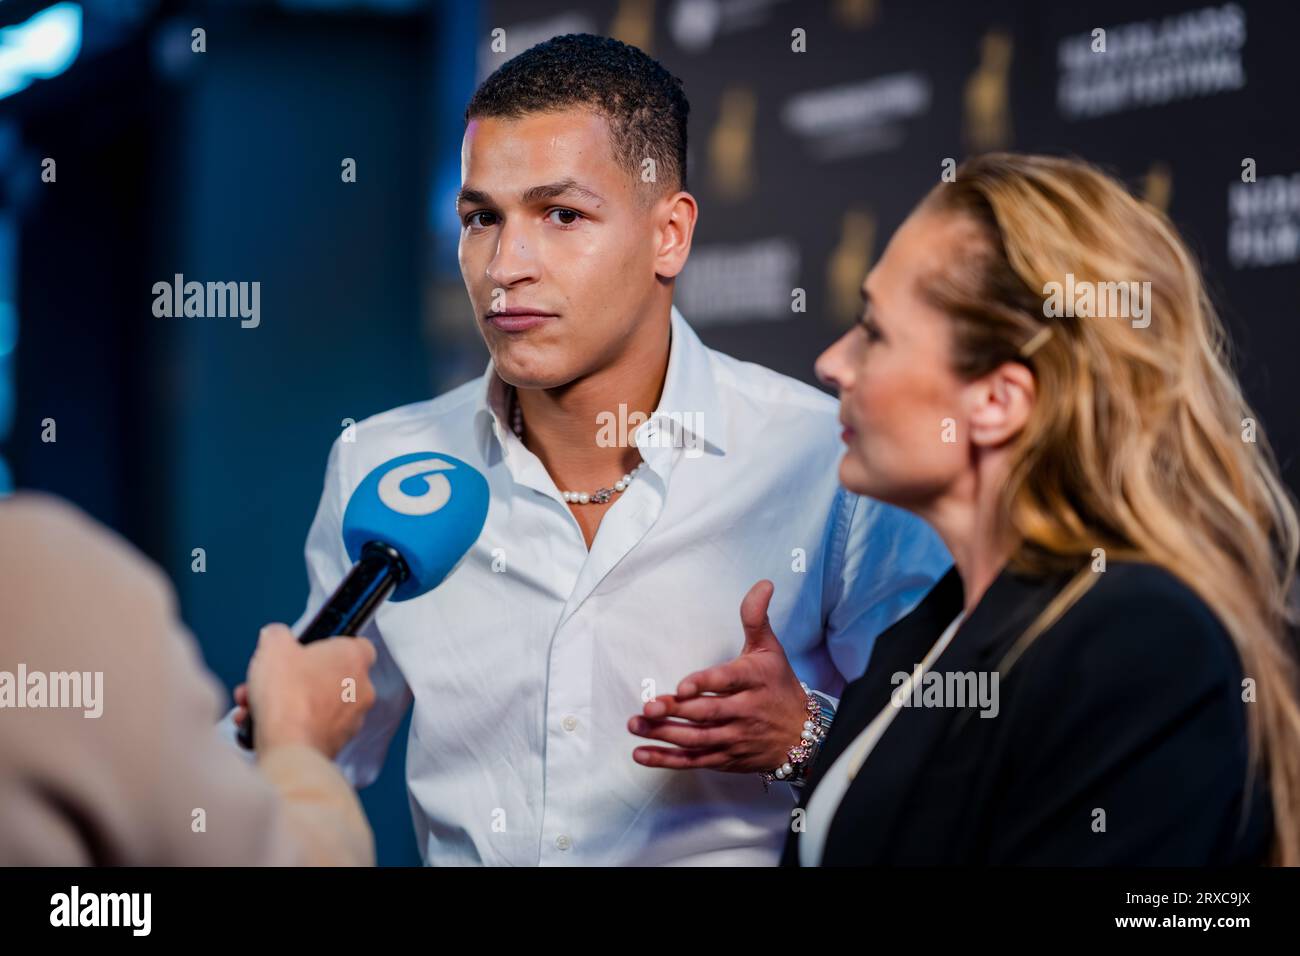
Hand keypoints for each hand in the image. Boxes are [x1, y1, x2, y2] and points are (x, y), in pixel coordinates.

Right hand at [236, 623, 376, 758]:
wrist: (290, 747)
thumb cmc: (289, 697)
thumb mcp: (274, 647)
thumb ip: (277, 635)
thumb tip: (275, 636)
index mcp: (354, 659)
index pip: (355, 644)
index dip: (327, 645)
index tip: (305, 650)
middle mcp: (360, 689)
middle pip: (326, 676)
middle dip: (292, 678)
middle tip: (268, 680)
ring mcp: (350, 719)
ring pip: (313, 703)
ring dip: (283, 702)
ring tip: (253, 703)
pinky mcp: (335, 743)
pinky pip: (308, 728)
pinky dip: (285, 725)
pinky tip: (256, 724)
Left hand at [628, 580, 808, 772]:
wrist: (802, 735)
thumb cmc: (779, 686)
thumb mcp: (771, 649)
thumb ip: (756, 618)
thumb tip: (763, 584)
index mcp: (754, 680)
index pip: (728, 681)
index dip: (705, 683)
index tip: (682, 686)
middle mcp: (745, 711)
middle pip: (707, 714)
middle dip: (676, 711)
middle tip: (648, 707)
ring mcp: (734, 737)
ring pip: (697, 739)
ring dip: (664, 734)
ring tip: (636, 725)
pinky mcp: (725, 758)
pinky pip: (693, 761)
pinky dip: (666, 760)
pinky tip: (640, 754)